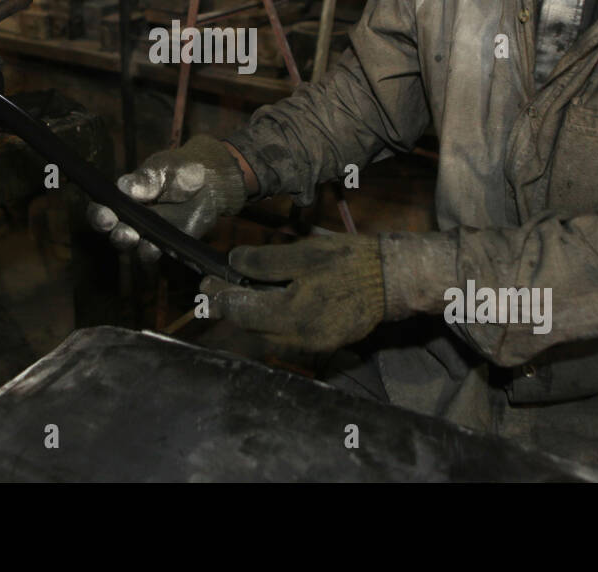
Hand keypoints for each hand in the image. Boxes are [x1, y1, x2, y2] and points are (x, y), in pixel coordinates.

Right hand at [87, 134, 248, 262]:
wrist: (208, 182)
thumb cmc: (178, 170)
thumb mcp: (164, 167)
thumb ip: (146, 178)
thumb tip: (125, 186)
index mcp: (122, 198)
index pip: (102, 209)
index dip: (99, 214)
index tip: (106, 214)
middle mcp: (128, 219)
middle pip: (113, 232)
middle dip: (116, 233)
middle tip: (124, 230)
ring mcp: (146, 234)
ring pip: (131, 246)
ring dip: (134, 245)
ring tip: (139, 238)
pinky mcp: (165, 245)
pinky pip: (155, 253)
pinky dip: (155, 251)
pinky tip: (160, 245)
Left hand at [199, 234, 385, 352]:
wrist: (392, 280)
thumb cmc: (349, 261)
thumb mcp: (305, 253)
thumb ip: (266, 261)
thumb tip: (235, 262)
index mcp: (293, 315)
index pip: (243, 310)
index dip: (220, 296)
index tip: (206, 285)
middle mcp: (300, 339)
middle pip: (252, 327)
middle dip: (231, 307)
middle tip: (214, 289)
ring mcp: (313, 345)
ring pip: (268, 333)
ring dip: (250, 315)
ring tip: (237, 295)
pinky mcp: (324, 342)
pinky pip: (287, 335)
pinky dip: (272, 320)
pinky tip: (268, 303)